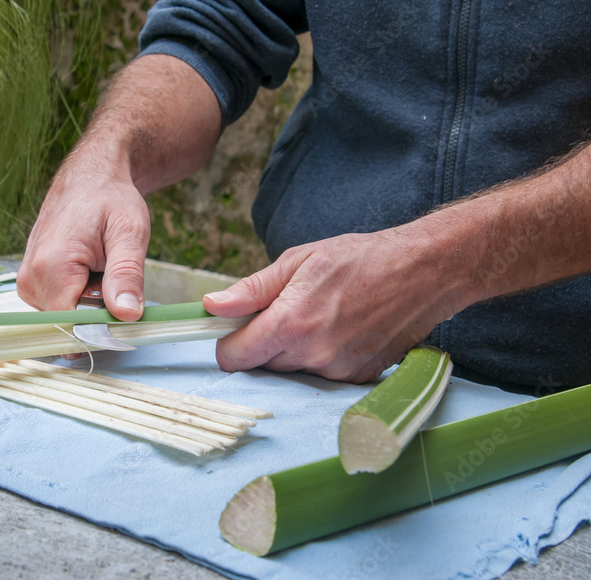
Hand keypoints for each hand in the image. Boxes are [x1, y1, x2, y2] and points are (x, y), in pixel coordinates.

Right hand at [17, 145, 148, 319]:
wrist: (90, 178)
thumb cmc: (110, 200)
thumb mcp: (130, 233)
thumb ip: (127, 275)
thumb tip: (126, 315)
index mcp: (51, 267)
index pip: (70, 326)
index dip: (99, 328)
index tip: (121, 313)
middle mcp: (31, 277)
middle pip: (68, 323)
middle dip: (96, 312)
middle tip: (111, 275)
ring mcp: (27, 280)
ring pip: (64, 317)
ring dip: (88, 304)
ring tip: (99, 269)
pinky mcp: (31, 281)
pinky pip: (58, 305)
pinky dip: (78, 297)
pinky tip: (88, 271)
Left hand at [202, 228, 472, 382]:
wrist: (424, 272)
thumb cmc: (360, 259)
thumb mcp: (298, 261)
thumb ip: (252, 289)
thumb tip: (212, 305)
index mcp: (291, 323)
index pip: (235, 357)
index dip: (227, 343)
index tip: (233, 329)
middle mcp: (313, 354)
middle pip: (262, 365)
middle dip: (263, 342)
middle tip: (284, 310)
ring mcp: (339, 370)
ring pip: (292, 370)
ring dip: (293, 350)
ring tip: (318, 315)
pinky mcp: (360, 378)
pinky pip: (321, 374)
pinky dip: (320, 357)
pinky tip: (339, 329)